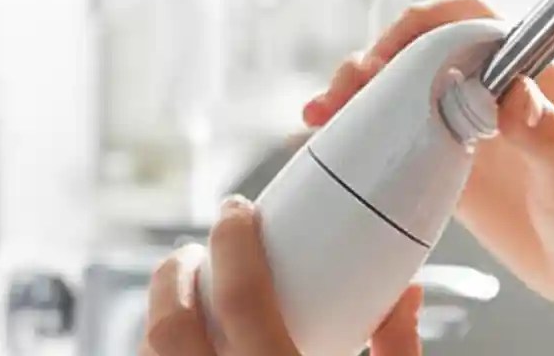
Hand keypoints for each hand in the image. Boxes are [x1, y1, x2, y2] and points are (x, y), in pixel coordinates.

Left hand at [142, 196, 424, 355]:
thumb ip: (396, 346)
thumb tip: (403, 292)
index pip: (243, 299)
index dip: (233, 243)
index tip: (236, 212)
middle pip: (170, 329)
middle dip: (174, 277)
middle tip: (195, 252)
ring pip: (150, 355)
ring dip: (161, 317)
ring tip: (186, 297)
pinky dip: (164, 351)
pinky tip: (190, 344)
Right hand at [302, 0, 553, 308]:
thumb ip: (547, 137)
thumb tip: (513, 96)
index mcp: (529, 75)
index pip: (466, 19)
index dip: (420, 26)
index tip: (386, 57)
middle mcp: (492, 91)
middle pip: (420, 49)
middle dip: (373, 60)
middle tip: (344, 91)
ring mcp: (467, 126)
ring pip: (400, 88)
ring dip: (359, 93)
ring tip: (324, 115)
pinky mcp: (448, 164)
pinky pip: (397, 136)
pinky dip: (363, 134)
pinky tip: (337, 147)